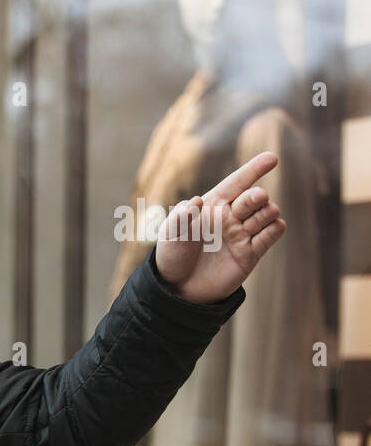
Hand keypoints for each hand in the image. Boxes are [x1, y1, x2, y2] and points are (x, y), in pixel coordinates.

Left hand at [154, 151, 285, 303]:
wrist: (177, 287)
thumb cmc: (172, 254)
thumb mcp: (171, 233)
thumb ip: (182, 216)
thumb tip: (197, 201)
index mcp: (212, 205)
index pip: (237, 182)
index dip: (254, 169)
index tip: (272, 158)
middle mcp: (231, 216)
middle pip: (256, 196)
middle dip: (257, 196)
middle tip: (248, 204)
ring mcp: (242, 234)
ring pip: (269, 212)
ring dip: (266, 213)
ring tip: (248, 225)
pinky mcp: (251, 253)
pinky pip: (273, 233)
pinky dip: (275, 228)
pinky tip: (267, 230)